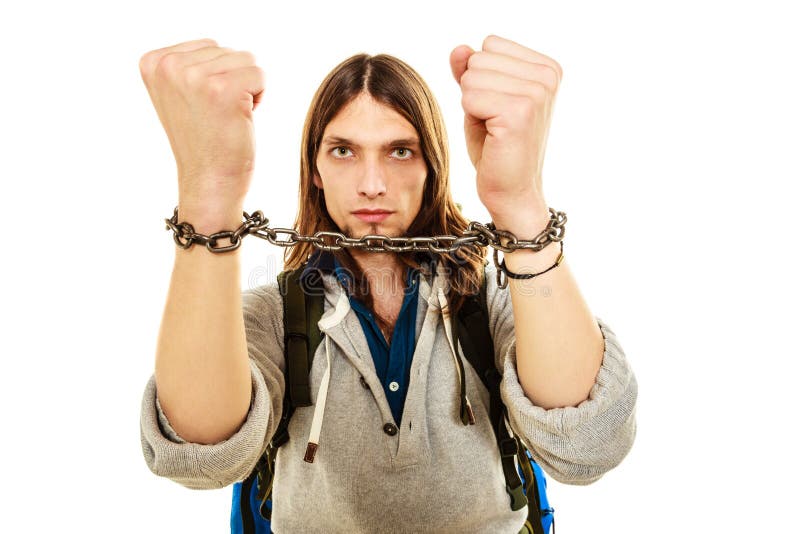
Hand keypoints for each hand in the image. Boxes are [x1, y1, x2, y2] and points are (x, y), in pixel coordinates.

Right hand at [139, 38, 264, 208]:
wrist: (209, 181)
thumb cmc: (203, 141)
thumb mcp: (181, 93)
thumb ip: (189, 64)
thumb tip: (216, 47)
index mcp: (153, 62)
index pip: (210, 46)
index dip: (217, 76)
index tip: (202, 106)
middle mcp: (168, 65)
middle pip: (228, 51)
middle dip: (233, 82)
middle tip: (216, 116)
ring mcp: (193, 76)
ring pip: (247, 61)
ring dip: (246, 90)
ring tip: (226, 117)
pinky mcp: (222, 89)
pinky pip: (260, 75)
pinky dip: (259, 98)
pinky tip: (239, 120)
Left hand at [449, 35, 561, 220]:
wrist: (512, 191)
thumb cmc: (496, 147)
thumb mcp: (480, 99)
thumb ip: (470, 70)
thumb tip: (459, 48)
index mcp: (546, 68)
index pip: (490, 44)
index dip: (482, 78)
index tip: (500, 108)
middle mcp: (548, 76)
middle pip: (479, 59)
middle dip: (475, 92)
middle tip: (495, 122)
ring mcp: (537, 93)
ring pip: (472, 77)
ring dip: (473, 106)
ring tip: (495, 129)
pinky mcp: (520, 112)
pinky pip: (469, 97)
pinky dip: (472, 118)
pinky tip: (494, 137)